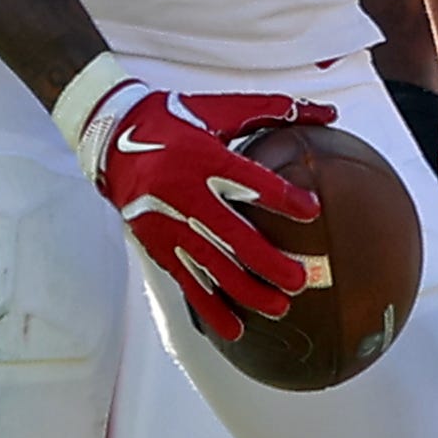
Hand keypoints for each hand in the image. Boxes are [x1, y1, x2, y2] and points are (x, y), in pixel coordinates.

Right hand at [74, 81, 326, 343]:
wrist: (110, 136)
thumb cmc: (174, 120)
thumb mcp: (220, 109)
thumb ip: (275, 110)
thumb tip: (328, 112)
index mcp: (204, 157)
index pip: (250, 182)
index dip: (282, 198)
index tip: (313, 211)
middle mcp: (186, 193)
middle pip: (233, 236)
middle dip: (269, 262)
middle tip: (300, 279)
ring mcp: (170, 224)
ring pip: (213, 266)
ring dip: (247, 291)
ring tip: (280, 308)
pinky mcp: (158, 244)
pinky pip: (187, 281)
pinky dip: (211, 308)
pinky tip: (235, 328)